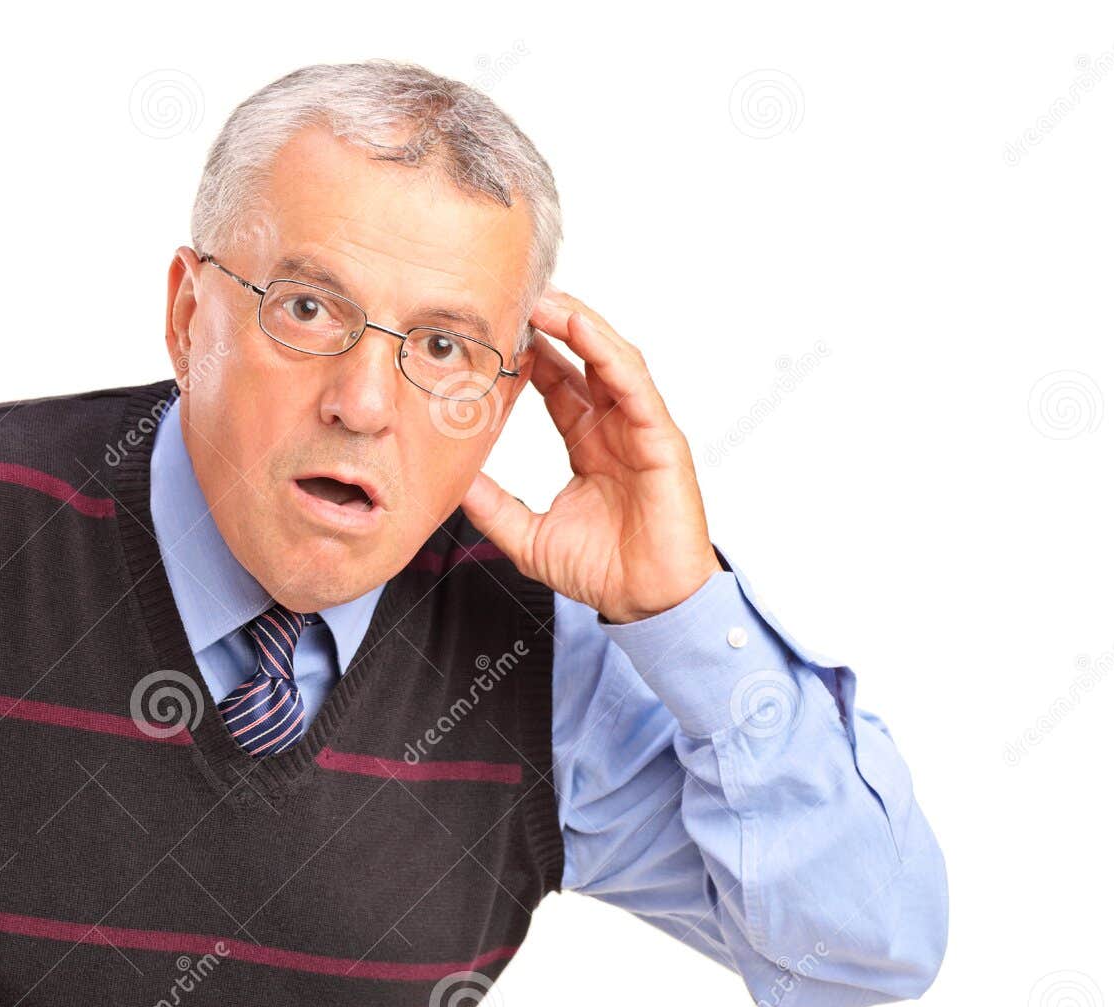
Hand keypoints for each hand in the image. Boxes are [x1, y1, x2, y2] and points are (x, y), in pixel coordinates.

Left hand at [460, 286, 720, 623]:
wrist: (645, 604)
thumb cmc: (601, 571)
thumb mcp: (527, 535)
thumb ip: (492, 505)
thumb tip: (451, 480)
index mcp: (588, 442)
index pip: (557, 384)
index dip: (529, 356)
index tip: (494, 332)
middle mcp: (615, 428)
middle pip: (583, 359)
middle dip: (552, 325)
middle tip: (515, 295)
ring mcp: (640, 429)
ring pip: (609, 359)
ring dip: (578, 323)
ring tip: (543, 298)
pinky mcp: (662, 439)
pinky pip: (634, 384)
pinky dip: (607, 351)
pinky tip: (580, 326)